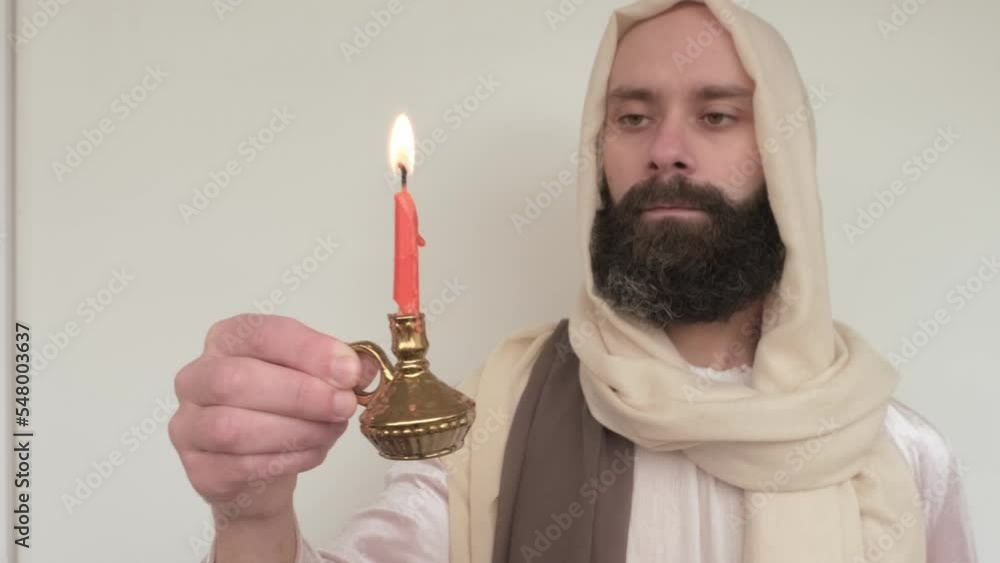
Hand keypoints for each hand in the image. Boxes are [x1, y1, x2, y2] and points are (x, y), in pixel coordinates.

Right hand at [169, 314, 374, 519]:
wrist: (259, 470)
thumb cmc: (284, 409)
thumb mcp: (313, 377)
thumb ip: (336, 368)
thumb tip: (361, 368)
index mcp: (227, 340)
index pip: (261, 334)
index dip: (307, 351)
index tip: (348, 371)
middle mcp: (197, 377)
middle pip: (236, 380)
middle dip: (300, 394)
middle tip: (344, 405)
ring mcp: (189, 425)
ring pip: (233, 429)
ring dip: (294, 431)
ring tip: (330, 431)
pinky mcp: (198, 468)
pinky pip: (239, 466)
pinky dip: (285, 460)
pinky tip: (312, 453)